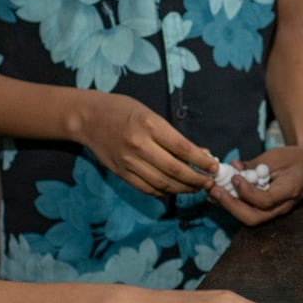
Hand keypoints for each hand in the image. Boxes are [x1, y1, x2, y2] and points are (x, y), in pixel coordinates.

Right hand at [74, 92, 216, 195]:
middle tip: (208, 182)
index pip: (183, 148)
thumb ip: (173, 135)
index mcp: (149, 125)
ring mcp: (128, 161)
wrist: (87, 118)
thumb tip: (200, 153)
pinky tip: (174, 189)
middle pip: (175, 170)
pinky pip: (146, 188)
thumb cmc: (122, 110)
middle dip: (196, 179)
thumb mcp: (150, 114)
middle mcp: (139, 145)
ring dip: (183, 189)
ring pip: (162, 183)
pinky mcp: (120, 172)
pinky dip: (163, 192)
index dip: (202, 161)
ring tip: (195, 188)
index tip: (214, 167)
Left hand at [204, 146, 302, 226]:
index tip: (234, 177)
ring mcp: (276, 211)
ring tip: (211, 193)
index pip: (265, 200)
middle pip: (254, 217)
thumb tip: (233, 168)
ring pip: (250, 218)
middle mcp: (283, 206)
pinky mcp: (268, 210)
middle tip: (215, 191)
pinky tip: (219, 194)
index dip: (246, 192)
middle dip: (231, 206)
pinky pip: (249, 211)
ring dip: (228, 207)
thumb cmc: (296, 158)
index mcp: (290, 191)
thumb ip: (255, 164)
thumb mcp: (276, 156)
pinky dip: (233, 204)